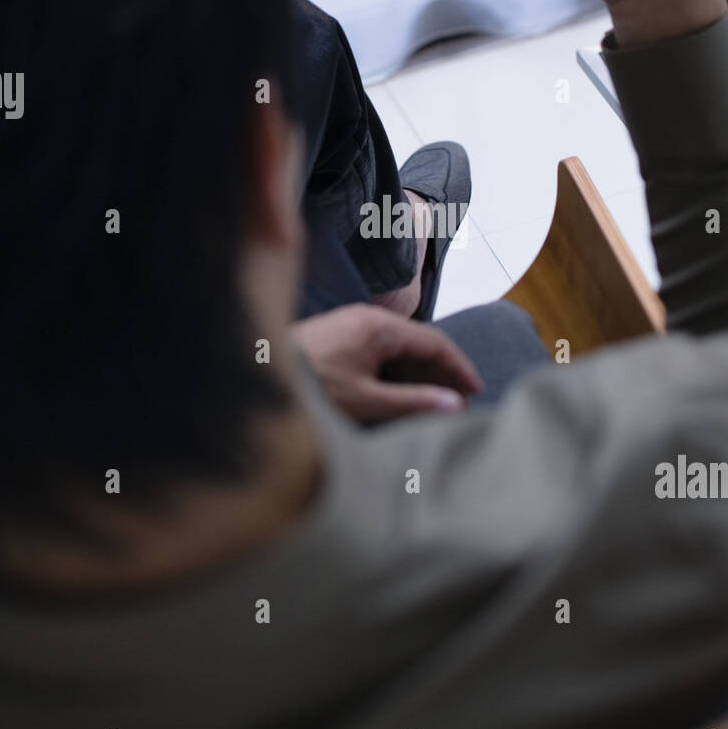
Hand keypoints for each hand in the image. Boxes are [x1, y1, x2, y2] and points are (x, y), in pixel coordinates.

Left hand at [291, 304, 481, 423]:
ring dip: (415, 378)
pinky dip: (392, 377)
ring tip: (431, 408)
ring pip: (396, 352)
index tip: (476, 392)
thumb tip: (454, 405)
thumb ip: (412, 404)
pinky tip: (396, 401)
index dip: (459, 369)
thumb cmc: (306, 388)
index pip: (435, 342)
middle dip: (439, 376)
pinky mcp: (336, 342)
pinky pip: (376, 356)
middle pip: (417, 346)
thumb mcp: (365, 402)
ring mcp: (349, 329)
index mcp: (379, 326)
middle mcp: (366, 320)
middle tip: (457, 406)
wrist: (250, 377)